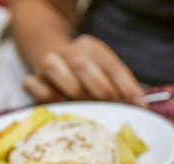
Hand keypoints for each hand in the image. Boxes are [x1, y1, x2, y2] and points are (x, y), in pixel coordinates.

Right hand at [23, 34, 143, 102]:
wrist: (59, 65)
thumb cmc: (91, 79)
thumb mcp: (109, 77)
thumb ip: (123, 89)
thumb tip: (141, 106)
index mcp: (91, 47)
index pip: (110, 64)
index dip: (126, 86)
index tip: (139, 105)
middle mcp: (69, 51)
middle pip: (81, 63)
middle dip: (100, 89)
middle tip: (110, 106)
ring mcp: (48, 64)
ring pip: (53, 68)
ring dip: (72, 90)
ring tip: (85, 106)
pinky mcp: (33, 79)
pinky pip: (32, 84)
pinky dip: (45, 96)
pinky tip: (60, 105)